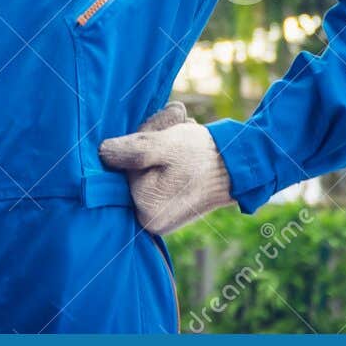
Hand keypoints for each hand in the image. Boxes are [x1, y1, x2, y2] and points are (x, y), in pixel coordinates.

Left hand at [98, 101, 235, 234]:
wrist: (243, 164)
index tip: (159, 131)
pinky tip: (185, 141)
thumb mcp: (162, 146)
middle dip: (152, 141)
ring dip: (161, 143)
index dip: (137, 143)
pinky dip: (169, 155)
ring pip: (147, 168)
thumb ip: (130, 151)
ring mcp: (162, 214)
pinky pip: (159, 173)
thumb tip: (101, 153)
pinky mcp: (172, 204)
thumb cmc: (202, 155)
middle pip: (135, 169)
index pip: (122, 169)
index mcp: (145, 212)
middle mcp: (152, 221)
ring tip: (185, 129)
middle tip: (177, 124)